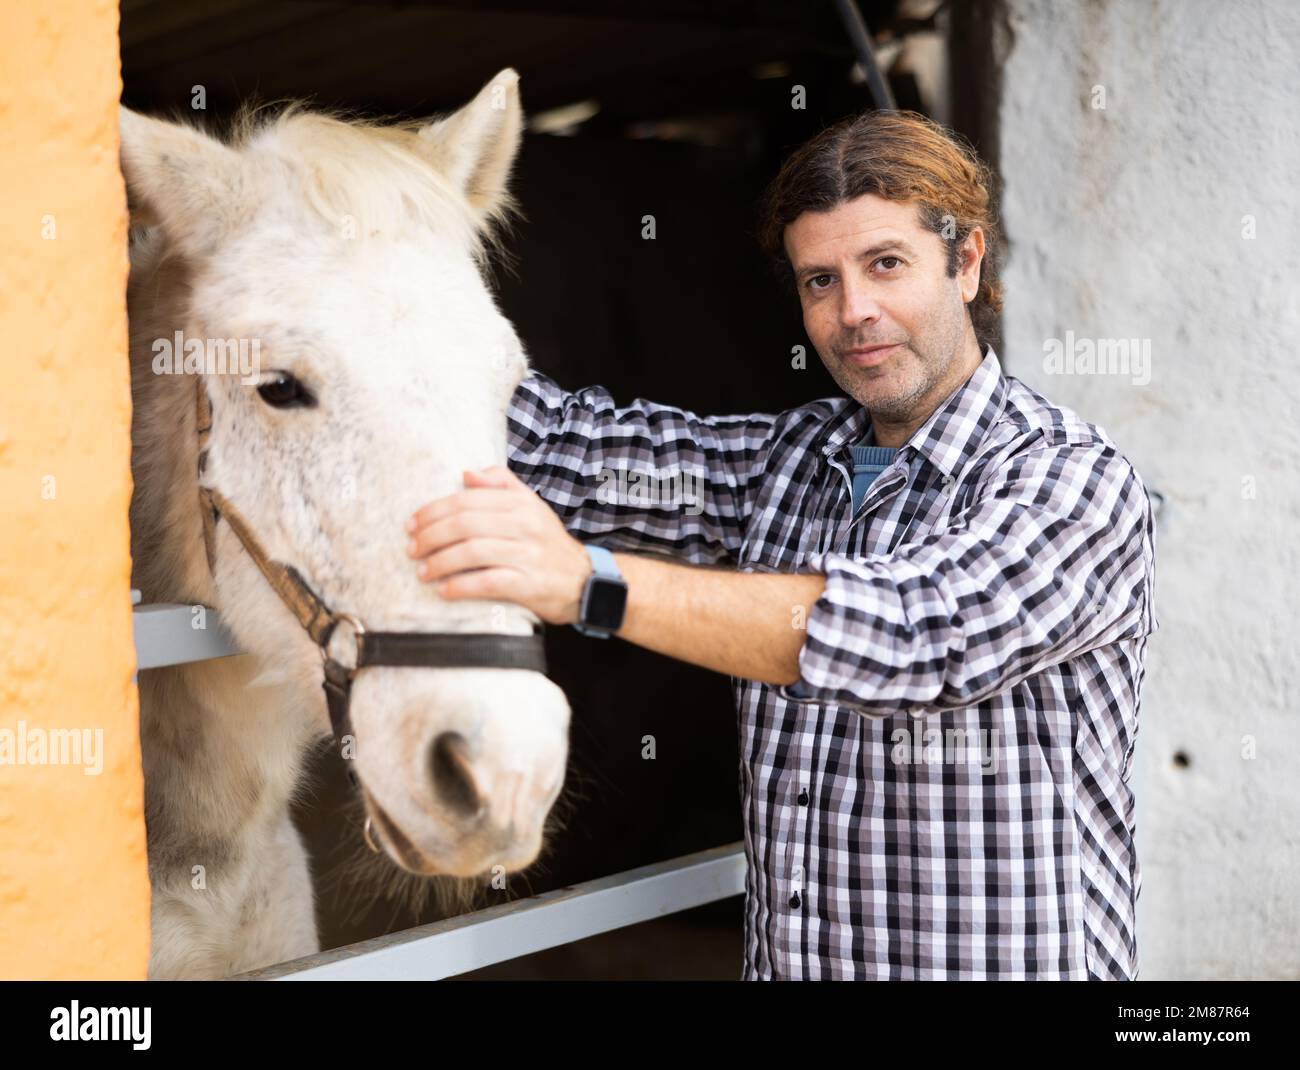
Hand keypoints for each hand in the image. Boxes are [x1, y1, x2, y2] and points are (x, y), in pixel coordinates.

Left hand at [405, 465, 591, 624]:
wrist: (584, 580)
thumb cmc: (546, 543)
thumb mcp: (530, 505)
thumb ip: (500, 484)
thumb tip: (466, 474)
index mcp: (520, 502)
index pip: (467, 500)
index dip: (433, 511)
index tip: (411, 524)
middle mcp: (524, 524)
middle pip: (465, 524)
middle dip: (431, 536)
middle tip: (411, 549)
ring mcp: (527, 555)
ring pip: (472, 552)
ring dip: (440, 562)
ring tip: (422, 571)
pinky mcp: (529, 584)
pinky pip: (487, 582)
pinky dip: (460, 586)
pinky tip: (444, 590)